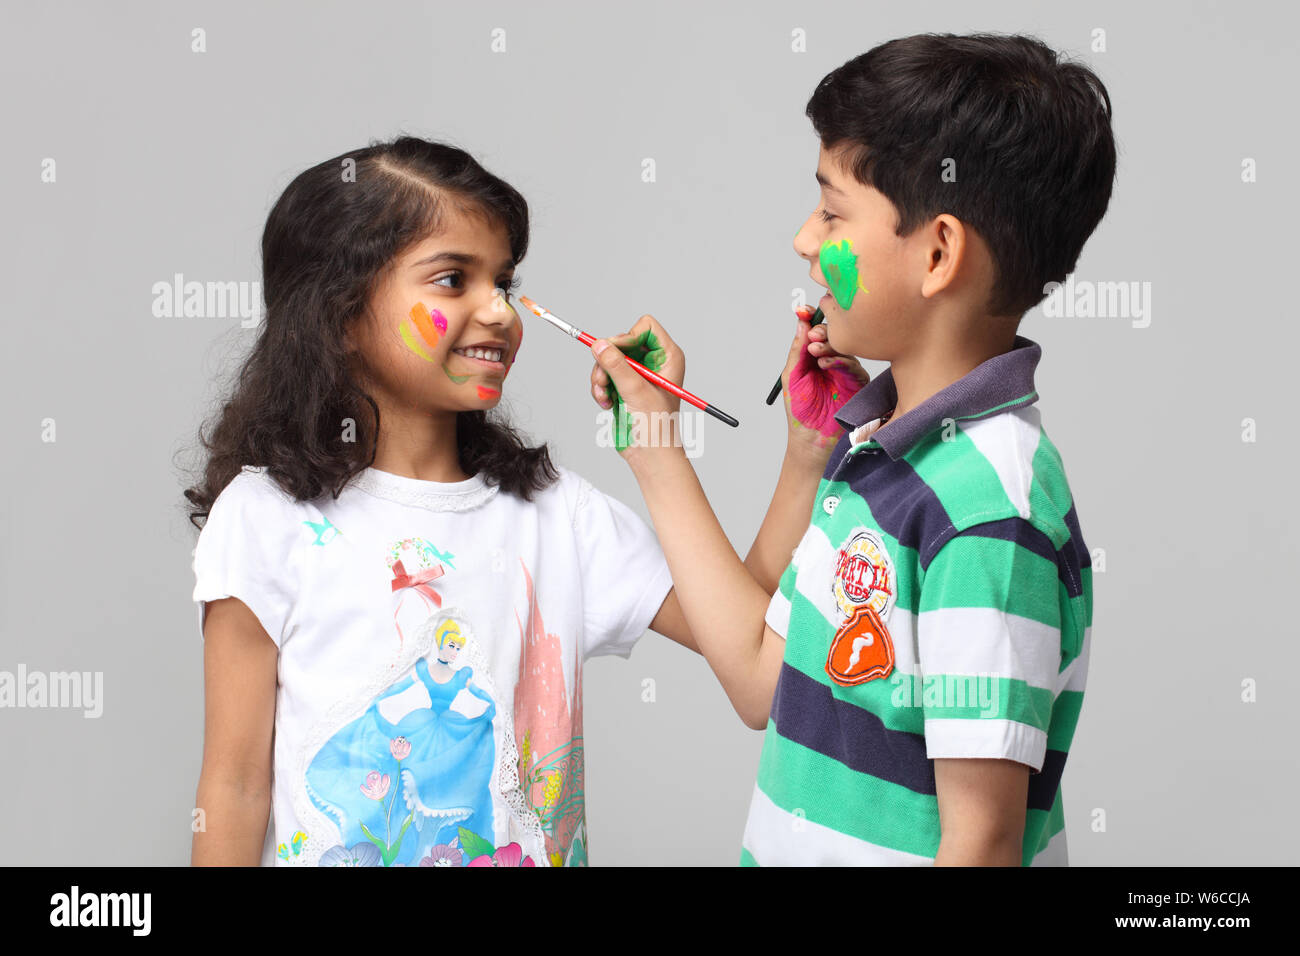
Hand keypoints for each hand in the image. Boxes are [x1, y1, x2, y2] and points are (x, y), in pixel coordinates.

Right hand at [590, 315, 684, 462]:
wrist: (649, 454)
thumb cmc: (656, 426)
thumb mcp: (635, 391)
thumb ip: (617, 366)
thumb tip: (599, 344)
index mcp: (668, 357)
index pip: (646, 327)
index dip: (628, 336)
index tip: (615, 352)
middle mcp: (653, 362)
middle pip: (622, 341)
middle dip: (608, 360)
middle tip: (603, 377)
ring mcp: (638, 374)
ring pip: (609, 358)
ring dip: (601, 376)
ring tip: (604, 395)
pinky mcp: (624, 385)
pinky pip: (604, 374)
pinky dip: (601, 388)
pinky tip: (606, 403)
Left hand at [782, 304, 869, 455]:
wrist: (810, 436)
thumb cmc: (800, 409)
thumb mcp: (792, 375)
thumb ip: (797, 350)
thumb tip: (800, 323)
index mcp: (814, 356)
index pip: (815, 331)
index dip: (810, 319)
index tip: (803, 310)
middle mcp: (831, 359)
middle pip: (833, 334)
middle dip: (822, 330)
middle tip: (813, 334)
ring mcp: (845, 369)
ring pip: (844, 347)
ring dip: (829, 345)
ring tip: (815, 350)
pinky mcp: (857, 381)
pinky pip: (853, 365)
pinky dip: (839, 360)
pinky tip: (825, 364)